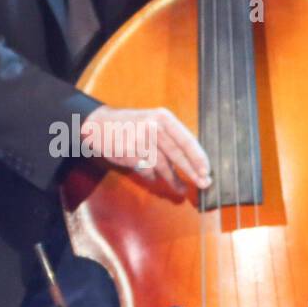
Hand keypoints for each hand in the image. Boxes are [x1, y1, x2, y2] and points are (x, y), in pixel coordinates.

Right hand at [79, 105, 210, 195]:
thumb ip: (171, 136)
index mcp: (163, 118)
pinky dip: (152, 176)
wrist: (100, 124)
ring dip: (174, 180)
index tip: (207, 171)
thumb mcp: (153, 121)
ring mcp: (140, 140)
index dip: (199, 158)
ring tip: (181, 188)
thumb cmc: (131, 125)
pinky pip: (147, 171)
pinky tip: (153, 176)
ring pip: (163, 166)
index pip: (187, 140)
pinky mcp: (129, 153)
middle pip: (178, 155)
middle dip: (192, 172)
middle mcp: (153, 127)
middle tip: (203, 184)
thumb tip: (194, 159)